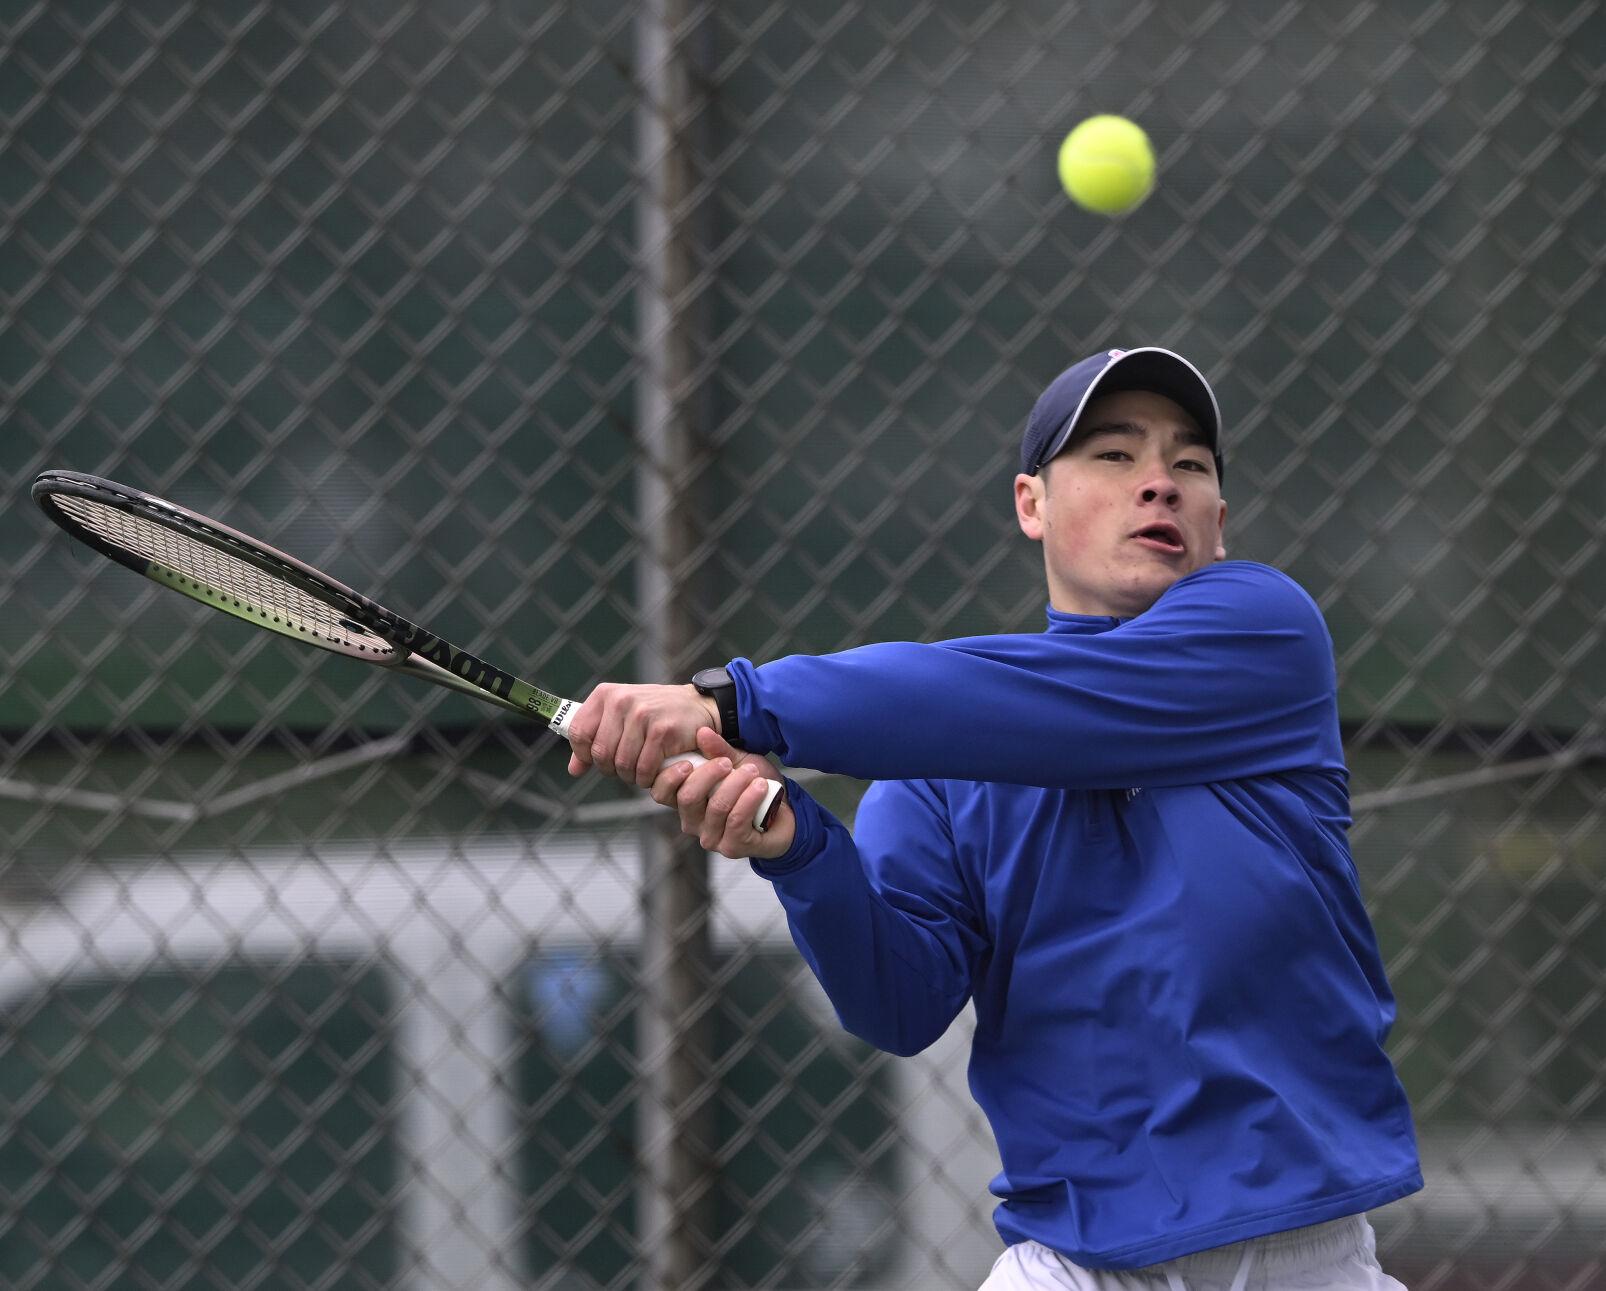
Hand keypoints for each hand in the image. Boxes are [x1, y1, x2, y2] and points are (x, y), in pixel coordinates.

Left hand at [565, 682, 720, 786]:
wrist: (698, 706)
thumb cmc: (656, 714)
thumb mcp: (622, 717)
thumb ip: (595, 740)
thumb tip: (574, 769)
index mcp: (606, 694)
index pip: (578, 732)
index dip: (584, 754)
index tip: (599, 760)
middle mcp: (622, 701)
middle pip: (600, 754)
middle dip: (611, 769)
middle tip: (626, 768)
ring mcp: (642, 715)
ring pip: (621, 765)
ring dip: (631, 776)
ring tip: (641, 769)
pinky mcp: (662, 732)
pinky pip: (643, 769)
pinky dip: (647, 778)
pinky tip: (654, 771)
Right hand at [651, 727, 793, 859]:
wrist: (786, 812)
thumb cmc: (755, 786)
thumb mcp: (737, 762)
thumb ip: (718, 751)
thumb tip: (702, 732)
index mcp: (686, 801)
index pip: (661, 793)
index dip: (669, 777)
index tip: (689, 761)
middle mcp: (692, 822)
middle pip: (687, 797)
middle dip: (709, 775)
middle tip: (728, 763)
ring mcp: (711, 838)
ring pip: (716, 807)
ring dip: (736, 784)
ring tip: (752, 773)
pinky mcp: (732, 847)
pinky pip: (736, 820)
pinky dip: (749, 799)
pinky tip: (760, 787)